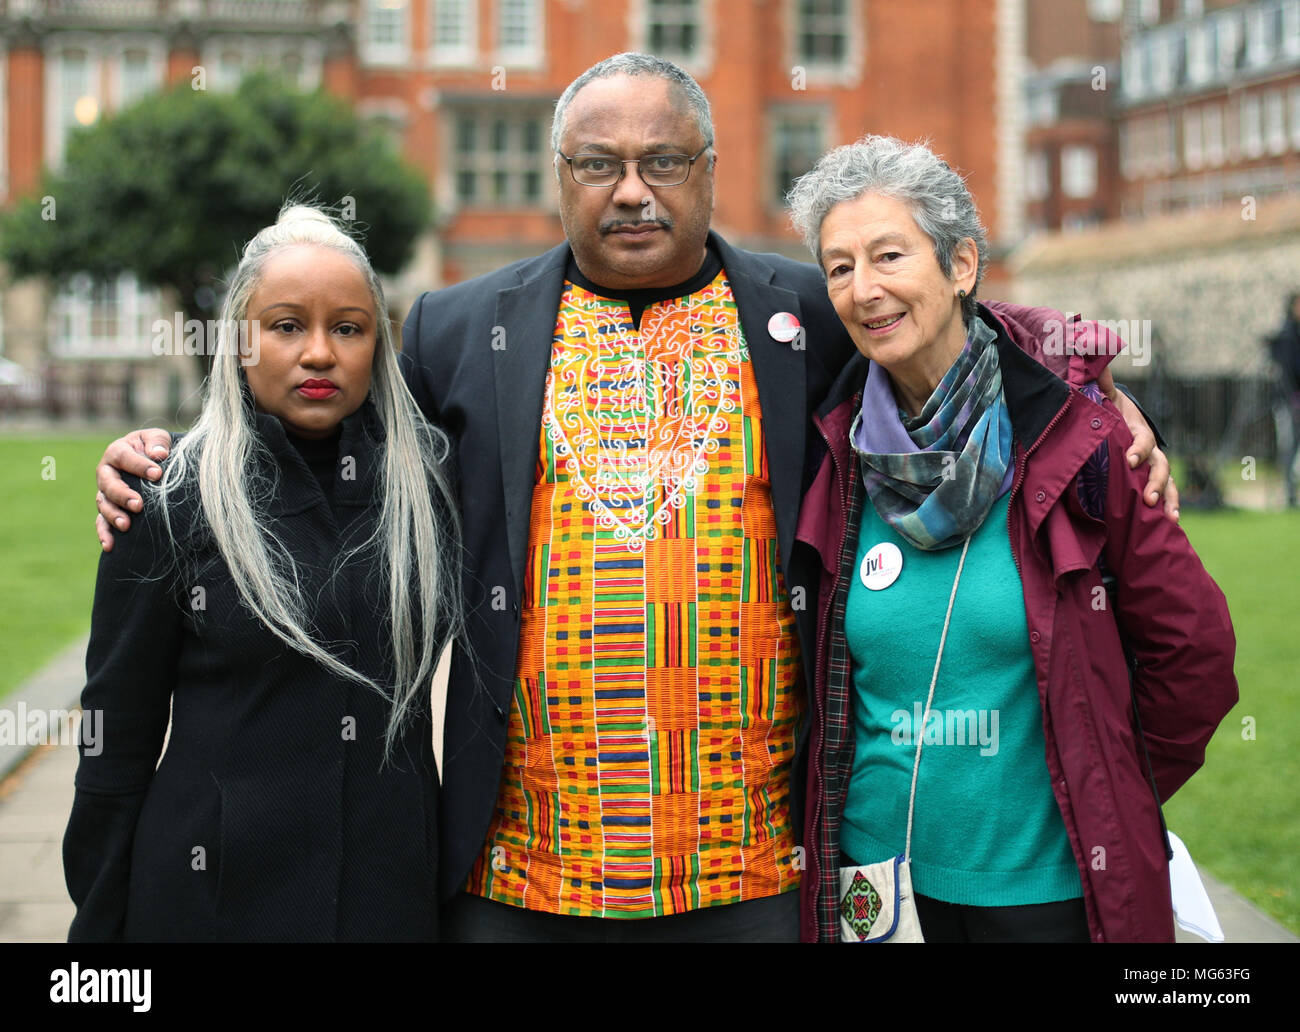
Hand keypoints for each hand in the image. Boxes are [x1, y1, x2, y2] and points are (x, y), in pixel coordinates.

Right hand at [95, 429, 171, 551]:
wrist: (152, 460)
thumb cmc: (154, 448)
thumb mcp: (157, 439)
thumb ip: (157, 442)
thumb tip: (158, 454)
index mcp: (117, 452)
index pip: (124, 457)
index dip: (139, 465)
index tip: (157, 474)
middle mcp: (107, 472)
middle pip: (109, 484)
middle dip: (123, 495)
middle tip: (139, 505)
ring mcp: (106, 492)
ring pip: (103, 504)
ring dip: (113, 515)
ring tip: (126, 525)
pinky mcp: (109, 509)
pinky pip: (102, 522)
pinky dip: (104, 534)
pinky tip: (110, 546)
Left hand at [1098, 369, 1178, 522]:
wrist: (1116, 419)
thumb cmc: (1107, 409)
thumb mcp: (1103, 396)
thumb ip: (1099, 383)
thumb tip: (1096, 360)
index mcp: (1137, 430)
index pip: (1142, 440)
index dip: (1138, 449)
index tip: (1130, 460)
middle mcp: (1149, 449)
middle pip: (1160, 466)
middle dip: (1156, 482)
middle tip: (1148, 497)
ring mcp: (1152, 466)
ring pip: (1168, 482)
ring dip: (1169, 498)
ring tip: (1169, 517)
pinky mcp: (1149, 479)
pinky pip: (1165, 494)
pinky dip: (1169, 507)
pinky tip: (1170, 525)